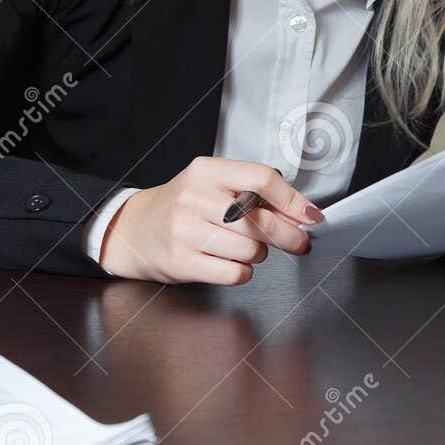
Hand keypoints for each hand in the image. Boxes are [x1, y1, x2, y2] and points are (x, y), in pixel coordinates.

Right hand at [100, 157, 324, 283]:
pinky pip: (234, 273)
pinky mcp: (180, 261)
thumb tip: (302, 213)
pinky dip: (242, 272)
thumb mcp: (213, 186)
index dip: (293, 200)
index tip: (310, 216)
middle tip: (299, 242)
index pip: (262, 179)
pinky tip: (231, 261)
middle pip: (260, 220)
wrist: (134, 229)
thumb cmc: (182, 207)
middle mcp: (193, 197)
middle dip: (288, 236)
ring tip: (244, 247)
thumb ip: (254, 194)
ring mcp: (184, 230)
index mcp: (206, 171)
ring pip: (250, 249)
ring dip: (258, 254)